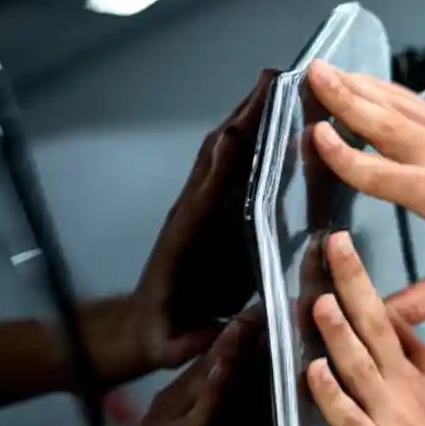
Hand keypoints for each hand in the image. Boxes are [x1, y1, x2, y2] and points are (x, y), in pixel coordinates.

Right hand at [108, 315, 258, 425]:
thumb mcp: (194, 422)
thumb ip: (215, 390)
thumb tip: (246, 355)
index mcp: (182, 404)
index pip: (212, 365)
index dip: (236, 338)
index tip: (261, 308)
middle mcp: (171, 420)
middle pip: (199, 383)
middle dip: (223, 353)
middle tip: (243, 323)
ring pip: (185, 421)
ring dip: (206, 396)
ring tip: (224, 371)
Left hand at [127, 70, 275, 370]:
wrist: (140, 327)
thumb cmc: (158, 339)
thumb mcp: (174, 347)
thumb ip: (200, 341)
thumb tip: (245, 327)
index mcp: (182, 246)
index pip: (199, 203)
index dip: (217, 172)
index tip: (233, 135)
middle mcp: (192, 215)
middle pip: (216, 158)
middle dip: (243, 118)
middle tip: (275, 79)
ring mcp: (203, 208)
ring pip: (225, 153)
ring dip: (249, 115)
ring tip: (282, 82)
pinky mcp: (215, 211)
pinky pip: (236, 167)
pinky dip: (256, 137)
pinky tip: (284, 119)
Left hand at [306, 232, 424, 425]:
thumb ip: (415, 358)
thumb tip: (396, 319)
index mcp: (412, 373)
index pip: (385, 316)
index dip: (362, 280)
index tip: (342, 242)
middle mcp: (400, 389)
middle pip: (375, 327)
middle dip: (353, 284)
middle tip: (335, 245)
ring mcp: (390, 419)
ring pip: (361, 367)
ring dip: (340, 332)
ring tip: (322, 300)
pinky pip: (351, 420)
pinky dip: (332, 396)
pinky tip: (315, 373)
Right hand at [307, 61, 424, 320]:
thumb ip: (416, 304)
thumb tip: (373, 320)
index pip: (381, 173)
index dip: (345, 156)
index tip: (316, 134)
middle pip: (384, 122)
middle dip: (345, 97)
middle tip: (313, 74)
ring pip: (397, 105)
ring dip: (360, 85)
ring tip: (326, 69)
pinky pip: (412, 104)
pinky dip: (384, 88)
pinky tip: (363, 81)